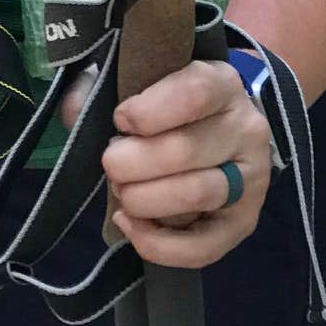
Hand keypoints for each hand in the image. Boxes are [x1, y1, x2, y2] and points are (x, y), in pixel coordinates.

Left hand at [59, 58, 273, 267]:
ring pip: (196, 195)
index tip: (120, 119)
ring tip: (121, 192)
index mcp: (222, 83)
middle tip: (112, 162)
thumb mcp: (143, 77)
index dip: (148, 111)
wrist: (220, 130)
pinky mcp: (244, 224)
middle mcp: (246, 129)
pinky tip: (130, 225)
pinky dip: (159, 245)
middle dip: (132, 162)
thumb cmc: (170, 101)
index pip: (193, 93)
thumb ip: (103, 82)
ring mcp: (251, 180)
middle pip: (185, 150)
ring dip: (144, 199)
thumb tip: (74, 110)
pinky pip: (204, 248)